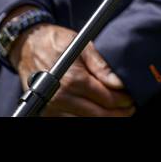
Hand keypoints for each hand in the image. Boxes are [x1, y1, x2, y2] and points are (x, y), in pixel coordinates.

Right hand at [10, 19, 134, 117]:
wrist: (28, 45)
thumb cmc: (56, 41)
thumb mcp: (83, 45)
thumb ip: (102, 65)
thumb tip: (119, 82)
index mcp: (73, 79)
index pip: (106, 99)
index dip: (123, 101)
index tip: (132, 98)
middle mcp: (60, 97)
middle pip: (98, 114)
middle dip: (117, 113)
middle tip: (129, 109)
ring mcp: (51, 107)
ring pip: (85, 120)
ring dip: (103, 117)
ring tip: (116, 111)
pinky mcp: (46, 111)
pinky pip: (70, 119)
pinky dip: (86, 117)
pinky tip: (97, 111)